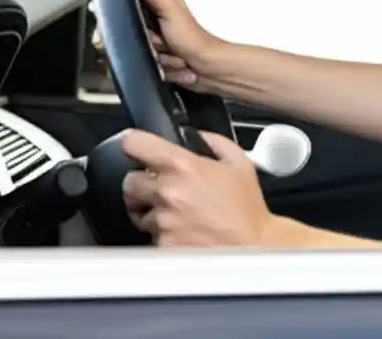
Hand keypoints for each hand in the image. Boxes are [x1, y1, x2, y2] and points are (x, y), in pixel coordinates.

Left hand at [121, 129, 276, 247]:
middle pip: (129, 182)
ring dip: (152, 211)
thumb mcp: (239, 162)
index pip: (135, 144)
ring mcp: (162, 221)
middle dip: (142, 184)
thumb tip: (195, 136)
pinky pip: (151, 235)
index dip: (134, 143)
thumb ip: (213, 141)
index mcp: (183, 167)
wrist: (252, 246)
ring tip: (179, 214)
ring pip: (139, 212)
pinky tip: (185, 231)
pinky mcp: (162, 244)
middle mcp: (168, 192)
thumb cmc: (247, 208)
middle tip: (161, 189)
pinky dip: (164, 234)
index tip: (137, 147)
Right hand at [133, 0, 222, 90]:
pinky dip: (166, 67)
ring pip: (143, 49)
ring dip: (160, 56)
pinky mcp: (163, 57)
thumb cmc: (195, 40)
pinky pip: (152, 64)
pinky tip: (178, 63)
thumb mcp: (170, 10)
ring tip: (174, 53)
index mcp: (164, 1)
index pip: (135, 0)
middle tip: (164, 40)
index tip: (148, 23)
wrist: (209, 68)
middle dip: (149, 40)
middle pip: (135, 30)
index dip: (136, 14)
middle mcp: (162, 19)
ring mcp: (162, 40)